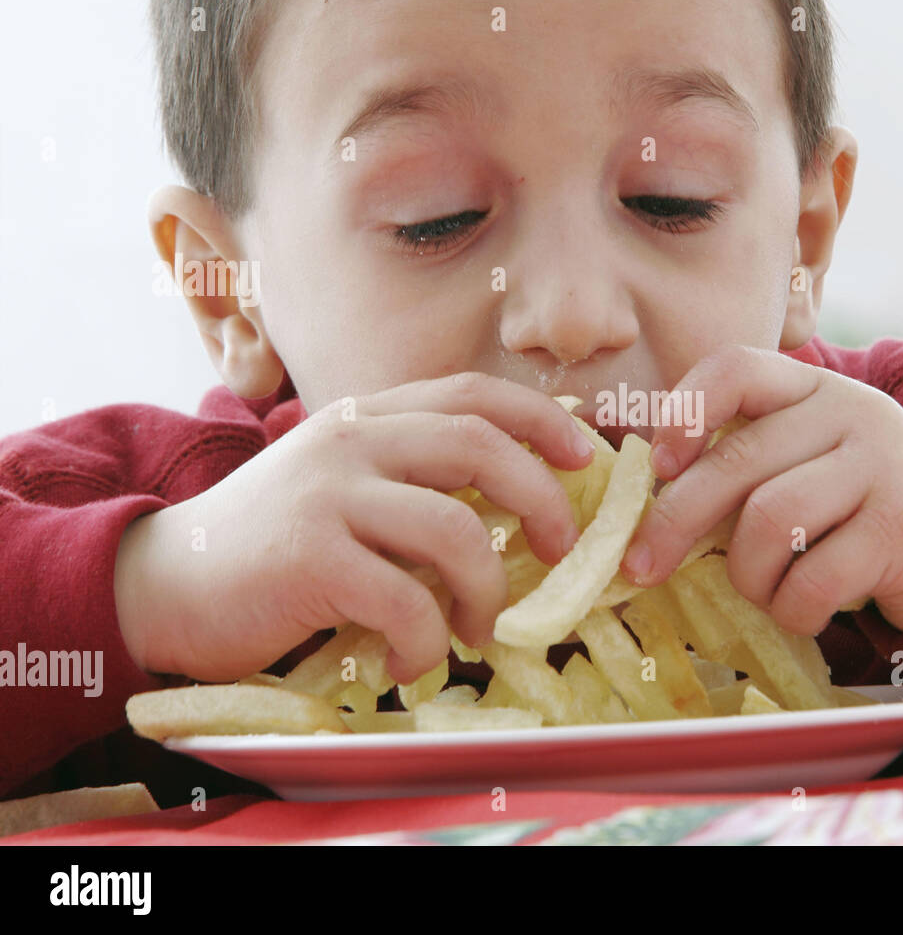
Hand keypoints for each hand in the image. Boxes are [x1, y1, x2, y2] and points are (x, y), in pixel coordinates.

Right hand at [114, 374, 593, 683]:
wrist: (165, 584)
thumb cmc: (270, 544)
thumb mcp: (342, 486)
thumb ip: (410, 479)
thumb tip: (514, 506)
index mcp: (365, 416)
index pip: (470, 393)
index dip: (539, 418)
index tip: (585, 454)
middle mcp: (350, 440)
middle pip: (480, 447)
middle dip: (543, 499)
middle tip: (563, 550)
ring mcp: (328, 494)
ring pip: (456, 530)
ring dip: (488, 590)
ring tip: (479, 629)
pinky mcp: (309, 557)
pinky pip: (406, 600)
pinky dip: (427, 641)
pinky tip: (413, 662)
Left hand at [619, 345, 902, 634]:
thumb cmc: (852, 498)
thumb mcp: (804, 455)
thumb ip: (741, 459)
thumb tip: (644, 507)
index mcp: (811, 387)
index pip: (736, 369)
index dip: (685, 413)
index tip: (658, 465)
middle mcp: (848, 413)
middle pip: (738, 463)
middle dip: (676, 522)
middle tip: (641, 567)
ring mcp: (880, 467)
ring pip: (769, 522)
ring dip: (747, 574)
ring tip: (762, 588)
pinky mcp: (901, 530)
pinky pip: (812, 581)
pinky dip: (790, 609)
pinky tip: (801, 610)